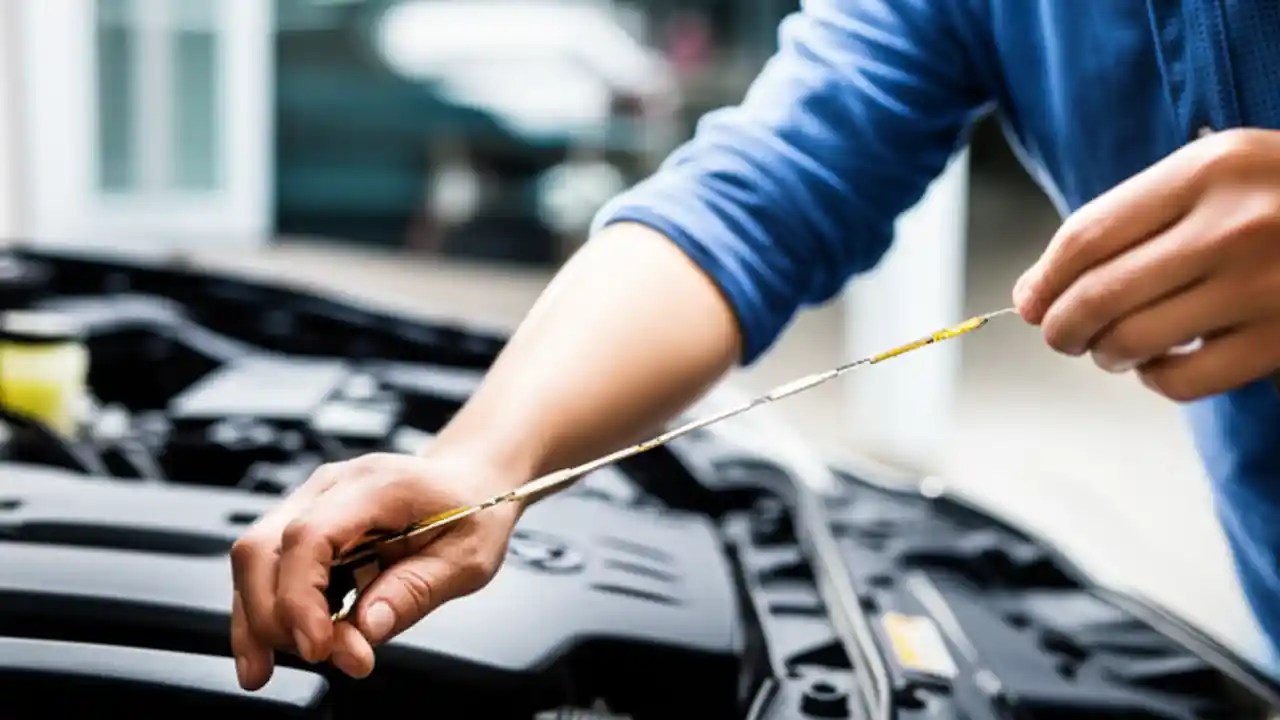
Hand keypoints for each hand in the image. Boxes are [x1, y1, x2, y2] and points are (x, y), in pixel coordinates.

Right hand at [229, 450, 523, 688]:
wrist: (471, 481)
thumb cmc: (473, 510)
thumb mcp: (469, 557)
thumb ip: (417, 589)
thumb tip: (367, 627)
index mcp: (377, 486)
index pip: (309, 536)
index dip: (301, 598)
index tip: (318, 646)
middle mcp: (333, 486)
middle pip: (263, 547)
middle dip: (271, 616)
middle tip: (316, 658)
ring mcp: (312, 501)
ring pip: (254, 558)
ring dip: (254, 619)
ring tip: (265, 669)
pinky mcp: (305, 523)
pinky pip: (268, 565)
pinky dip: (263, 609)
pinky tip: (269, 649)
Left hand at [1013, 128, 1279, 401]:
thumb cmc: (1278, 199)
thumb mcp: (1217, 174)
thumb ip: (1132, 219)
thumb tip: (1037, 292)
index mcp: (1208, 170)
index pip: (1086, 236)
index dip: (1042, 280)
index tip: (1029, 303)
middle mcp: (1234, 226)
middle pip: (1097, 297)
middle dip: (1060, 328)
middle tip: (1061, 335)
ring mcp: (1264, 287)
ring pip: (1131, 343)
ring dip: (1105, 354)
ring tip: (1113, 347)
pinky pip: (1182, 382)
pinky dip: (1155, 380)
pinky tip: (1162, 363)